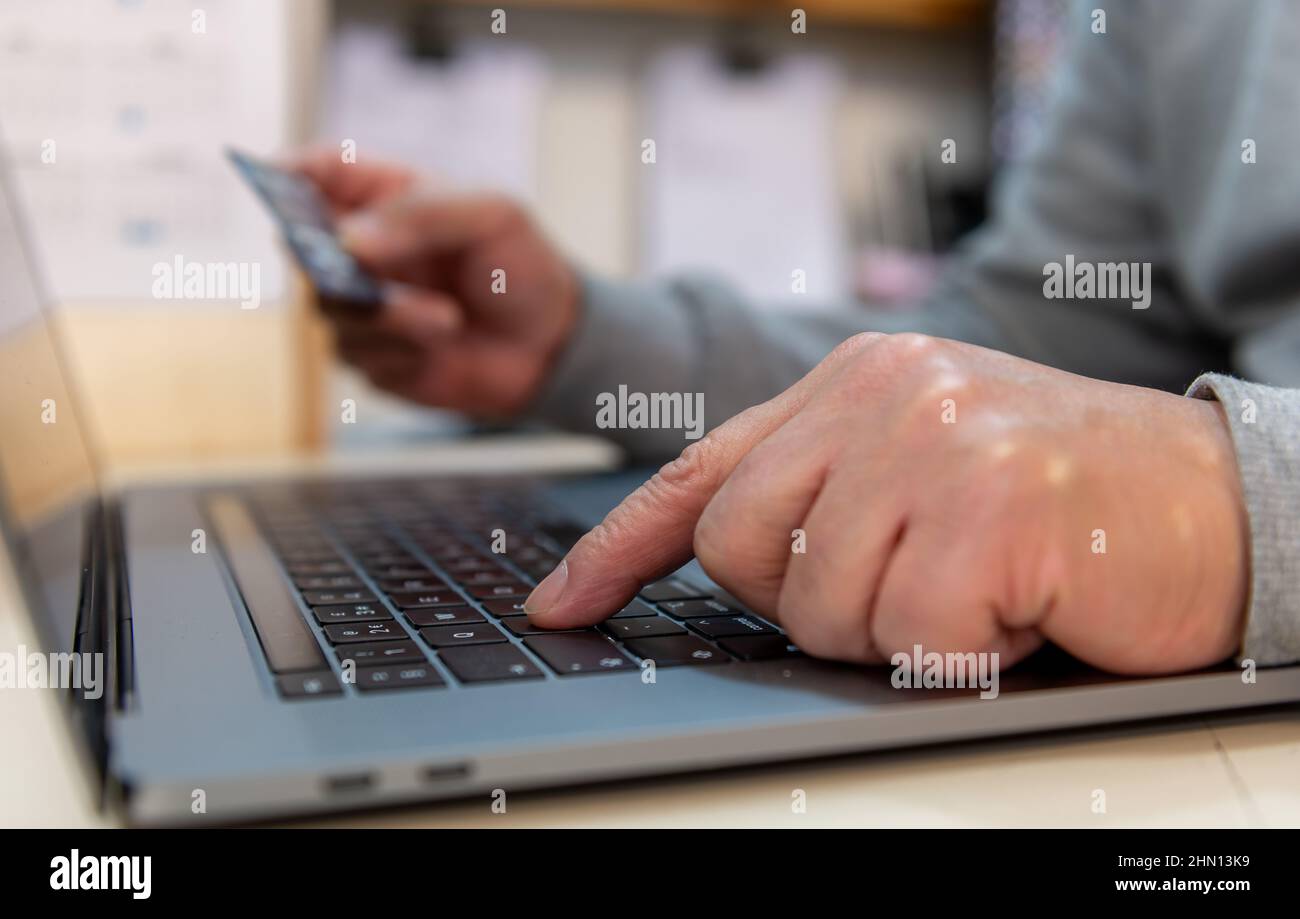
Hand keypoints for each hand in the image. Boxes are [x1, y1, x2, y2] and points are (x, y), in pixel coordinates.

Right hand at [291, 149, 578, 416]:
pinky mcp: (372, 358)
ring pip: (328, 308)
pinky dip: (402, 350)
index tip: (273, 177)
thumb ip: (421, 215)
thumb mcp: (491, 216)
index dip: (285, 172)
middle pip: (300, 246)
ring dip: (388, 316)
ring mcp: (361, 306)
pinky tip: (442, 345)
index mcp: (382, 198)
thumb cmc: (520, 266)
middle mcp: (359, 251)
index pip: (315, 172)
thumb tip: (348, 242)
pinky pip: (357, 354)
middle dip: (328, 260)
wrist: (550, 344)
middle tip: (361, 264)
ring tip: (447, 319)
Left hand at [524, 333, 1249, 673]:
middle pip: (738, 548)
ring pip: (817, 604)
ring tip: (978, 588)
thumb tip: (716, 561)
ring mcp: (934, 439)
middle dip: (807, 602)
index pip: (699, 472)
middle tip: (909, 587)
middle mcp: (881, 394)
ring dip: (897, 630)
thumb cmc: (1060, 504)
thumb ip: (823, 494)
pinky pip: (908, 636)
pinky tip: (1018, 607)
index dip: (619, 548)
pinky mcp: (989, 503)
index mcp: (851, 384)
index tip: (563, 604)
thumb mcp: (921, 472)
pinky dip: (962, 651)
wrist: (1215, 503)